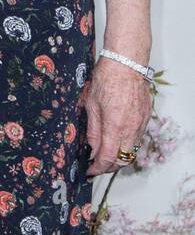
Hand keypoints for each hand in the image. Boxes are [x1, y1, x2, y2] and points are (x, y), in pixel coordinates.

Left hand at [83, 54, 151, 176]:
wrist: (126, 64)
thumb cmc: (106, 79)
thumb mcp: (91, 105)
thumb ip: (93, 131)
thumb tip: (91, 150)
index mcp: (115, 126)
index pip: (107, 158)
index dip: (97, 168)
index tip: (89, 171)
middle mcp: (131, 129)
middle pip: (122, 160)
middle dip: (108, 167)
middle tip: (96, 165)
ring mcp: (140, 124)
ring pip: (131, 151)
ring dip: (119, 157)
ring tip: (105, 154)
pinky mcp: (145, 118)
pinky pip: (137, 139)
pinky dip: (126, 144)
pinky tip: (116, 139)